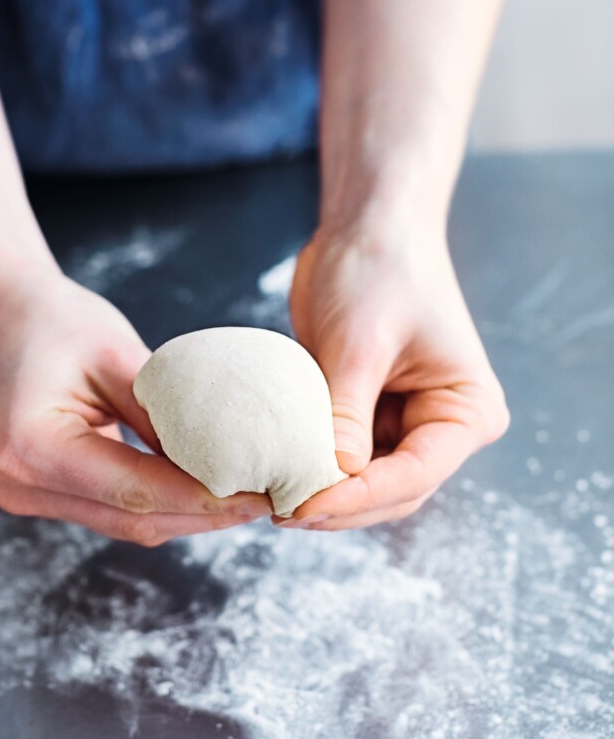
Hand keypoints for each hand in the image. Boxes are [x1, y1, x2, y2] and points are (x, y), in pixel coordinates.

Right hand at [0, 266, 269, 545]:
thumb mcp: (118, 356)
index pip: (135, 491)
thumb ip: (165, 414)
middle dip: (204, 515)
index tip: (258, 494)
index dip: (201, 498)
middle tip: (266, 501)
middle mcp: (23, 484)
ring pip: (126, 523)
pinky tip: (206, 488)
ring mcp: (29, 495)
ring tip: (247, 498)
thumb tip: (227, 461)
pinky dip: (161, 502)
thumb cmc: (57, 321)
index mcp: (33, 448)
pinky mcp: (45, 492)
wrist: (4, 315)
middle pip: (133, 519)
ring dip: (187, 515)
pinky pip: (114, 509)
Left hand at [283, 226, 509, 528]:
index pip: (414, 475)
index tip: (302, 506)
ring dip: (323, 494)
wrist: (368, 227)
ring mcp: (406, 423)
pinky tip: (276, 473)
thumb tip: (329, 475)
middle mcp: (443, 426)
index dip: (357, 497)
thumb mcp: (360, 341)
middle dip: (339, 506)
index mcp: (467, 410)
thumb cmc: (380, 269)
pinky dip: (312, 468)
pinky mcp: (369, 415)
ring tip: (272, 498)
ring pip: (365, 484)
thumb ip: (345, 411)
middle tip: (280, 511)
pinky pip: (343, 457)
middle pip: (393, 492)